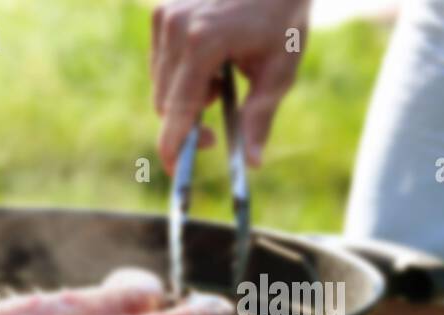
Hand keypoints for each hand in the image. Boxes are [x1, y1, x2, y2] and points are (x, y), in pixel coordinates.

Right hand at [151, 0, 310, 171]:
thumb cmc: (283, 16)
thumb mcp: (280, 69)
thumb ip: (261, 117)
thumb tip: (252, 163)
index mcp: (204, 42)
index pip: (176, 110)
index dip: (173, 145)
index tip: (176, 169)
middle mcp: (175, 28)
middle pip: (164, 102)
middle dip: (188, 120)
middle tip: (217, 127)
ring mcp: (165, 17)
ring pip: (160, 85)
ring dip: (186, 95)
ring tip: (221, 79)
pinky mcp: (161, 12)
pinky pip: (160, 64)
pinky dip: (181, 74)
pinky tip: (210, 59)